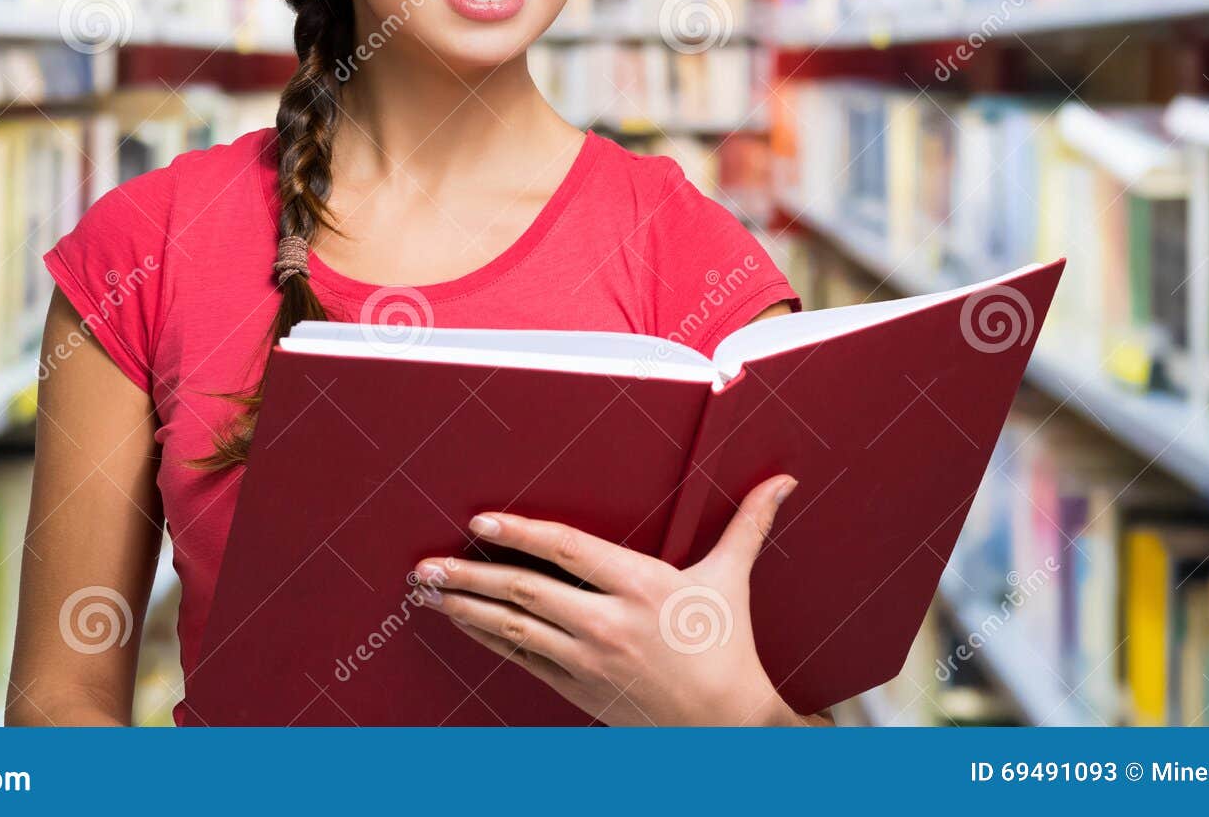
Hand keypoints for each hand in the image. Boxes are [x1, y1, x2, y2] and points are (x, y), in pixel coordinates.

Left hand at [410, 474, 817, 725]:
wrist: (727, 727)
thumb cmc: (726, 646)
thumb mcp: (731, 579)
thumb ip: (749, 523)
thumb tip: (783, 480)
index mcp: (641, 585)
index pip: (567, 549)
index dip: (520, 533)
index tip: (480, 521)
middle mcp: (608, 623)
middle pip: (526, 592)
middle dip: (470, 575)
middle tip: (426, 564)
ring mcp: (589, 661)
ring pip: (515, 629)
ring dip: (467, 608)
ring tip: (426, 592)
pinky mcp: (579, 690)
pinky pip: (523, 661)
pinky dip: (489, 640)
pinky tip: (463, 623)